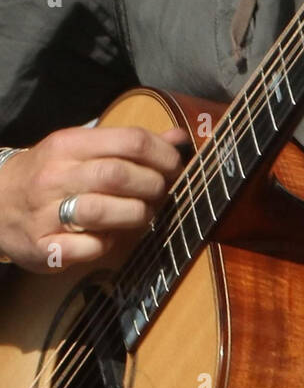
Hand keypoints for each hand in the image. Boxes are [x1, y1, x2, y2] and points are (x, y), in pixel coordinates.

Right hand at [0, 125, 188, 273]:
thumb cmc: (51, 173)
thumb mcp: (83, 148)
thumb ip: (129, 144)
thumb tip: (179, 139)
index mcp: (69, 144)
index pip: (129, 141)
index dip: (162, 155)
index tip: (174, 167)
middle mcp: (55, 176)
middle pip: (118, 175)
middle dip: (152, 186)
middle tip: (161, 193)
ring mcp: (44, 213)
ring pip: (102, 211)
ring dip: (135, 215)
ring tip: (142, 215)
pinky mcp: (41, 247)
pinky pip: (85, 248)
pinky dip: (105, 244)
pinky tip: (108, 238)